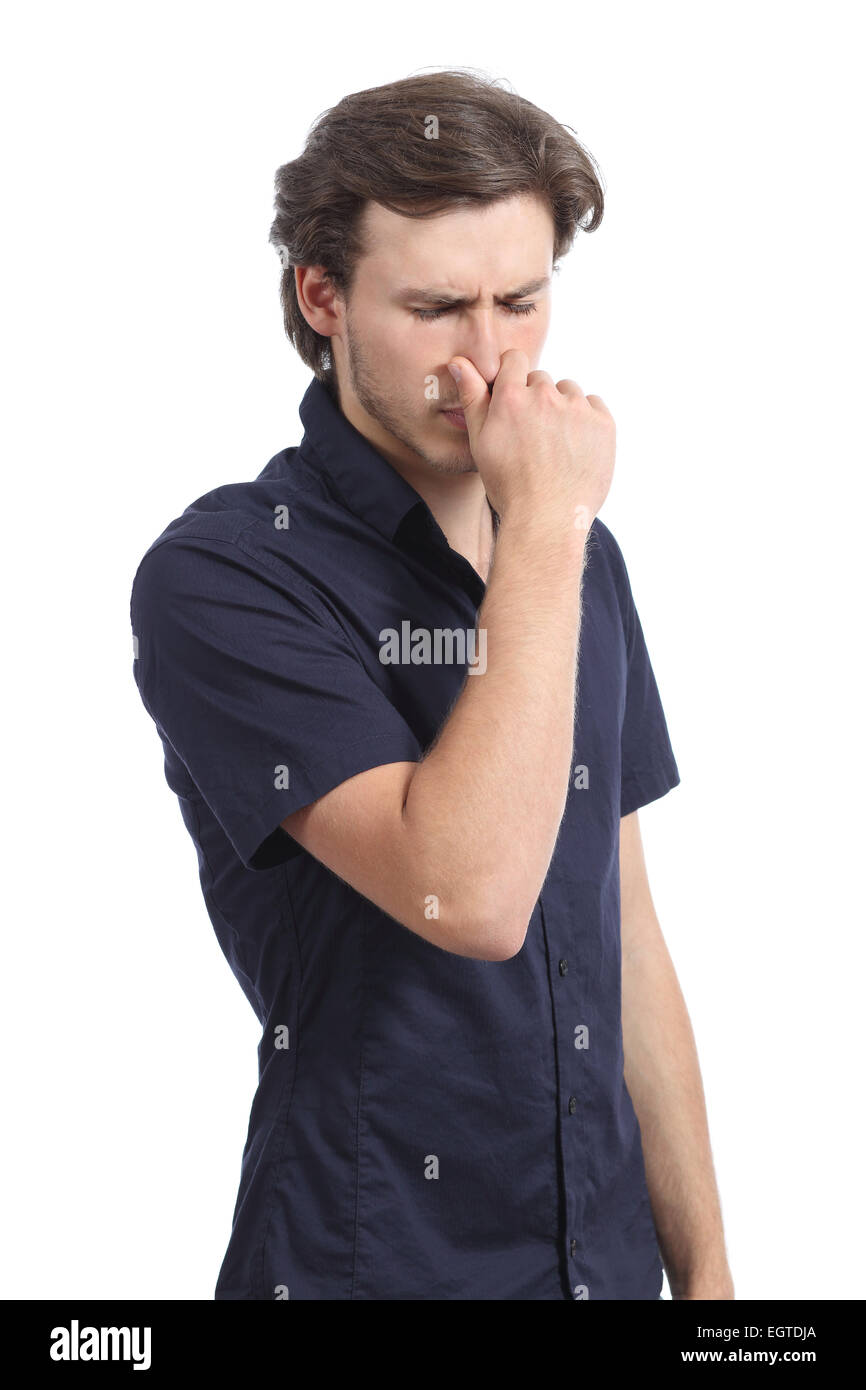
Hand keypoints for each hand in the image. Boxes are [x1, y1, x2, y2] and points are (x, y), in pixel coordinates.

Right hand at [447, 348, 614, 530]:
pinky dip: (586, 420)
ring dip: (562, 408)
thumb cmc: (508, 485)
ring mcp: (577, 409)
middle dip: (536, 399)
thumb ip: (473, 396)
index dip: (513, 378)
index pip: (514, 359)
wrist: (546, 520)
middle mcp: (545, 396)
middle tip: (533, 436)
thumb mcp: (480, 441)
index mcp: (511, 397)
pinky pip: (594, 406)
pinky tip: (574, 447)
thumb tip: (459, 362)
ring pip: (568, 392)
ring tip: (555, 444)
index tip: (515, 400)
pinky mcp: (603, 424)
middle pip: (541, 380)